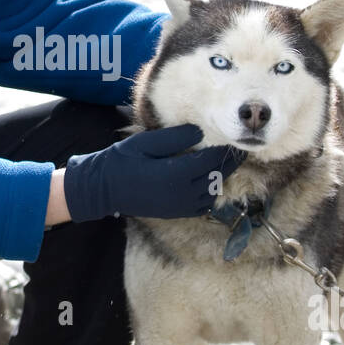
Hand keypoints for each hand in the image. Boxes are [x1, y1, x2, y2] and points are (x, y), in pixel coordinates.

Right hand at [62, 124, 243, 222]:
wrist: (103, 189)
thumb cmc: (122, 161)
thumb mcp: (145, 142)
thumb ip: (174, 138)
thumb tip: (200, 132)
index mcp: (177, 174)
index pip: (212, 160)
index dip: (225, 150)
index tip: (234, 139)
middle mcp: (183, 193)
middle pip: (216, 176)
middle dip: (229, 163)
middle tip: (240, 149)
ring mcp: (180, 206)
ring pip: (212, 192)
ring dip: (221, 177)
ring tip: (226, 163)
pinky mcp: (175, 212)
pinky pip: (203, 204)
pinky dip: (211, 192)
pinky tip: (210, 180)